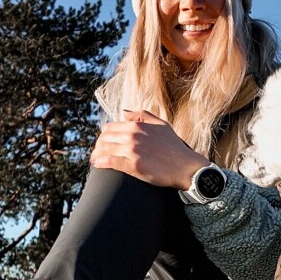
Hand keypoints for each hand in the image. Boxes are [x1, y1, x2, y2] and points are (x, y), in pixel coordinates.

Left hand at [90, 109, 208, 189]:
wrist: (185, 166)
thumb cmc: (174, 146)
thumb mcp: (161, 124)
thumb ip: (142, 115)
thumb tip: (124, 112)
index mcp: (136, 125)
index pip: (109, 127)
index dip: (104, 135)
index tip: (103, 143)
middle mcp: (132, 136)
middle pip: (104, 139)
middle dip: (98, 146)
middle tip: (97, 153)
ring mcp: (132, 151)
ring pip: (104, 150)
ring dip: (96, 155)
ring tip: (94, 160)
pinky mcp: (133, 166)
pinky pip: (110, 162)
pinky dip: (101, 163)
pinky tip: (97, 165)